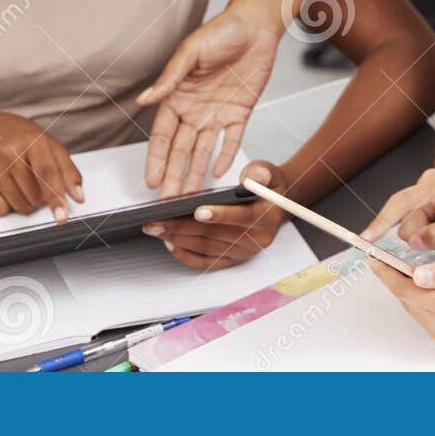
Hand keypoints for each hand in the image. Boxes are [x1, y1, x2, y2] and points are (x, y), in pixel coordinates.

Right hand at [0, 113, 83, 219]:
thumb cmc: (22, 140)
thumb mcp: (50, 146)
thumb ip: (67, 171)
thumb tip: (78, 197)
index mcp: (33, 141)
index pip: (47, 173)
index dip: (56, 197)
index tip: (62, 215)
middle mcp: (9, 152)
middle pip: (34, 195)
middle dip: (41, 199)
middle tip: (35, 184)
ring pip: (18, 205)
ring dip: (25, 204)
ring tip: (21, 185)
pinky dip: (6, 206)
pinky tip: (4, 188)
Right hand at [137, 7, 279, 195]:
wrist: (256, 24)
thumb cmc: (221, 30)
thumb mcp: (191, 51)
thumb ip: (169, 78)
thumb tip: (144, 99)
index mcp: (177, 95)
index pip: (162, 134)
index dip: (156, 158)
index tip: (151, 180)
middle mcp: (194, 109)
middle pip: (180, 149)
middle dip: (172, 174)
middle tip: (167, 200)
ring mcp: (217, 113)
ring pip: (202, 150)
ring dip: (195, 172)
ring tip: (188, 196)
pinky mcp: (240, 112)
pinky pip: (231, 139)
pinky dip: (226, 155)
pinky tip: (220, 173)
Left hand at [142, 160, 288, 270]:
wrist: (278, 207)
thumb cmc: (269, 188)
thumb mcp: (270, 173)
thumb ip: (260, 173)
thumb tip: (252, 177)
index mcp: (265, 218)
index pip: (240, 217)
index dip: (219, 214)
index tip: (197, 211)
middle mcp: (255, 240)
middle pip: (215, 235)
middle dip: (182, 228)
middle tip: (156, 222)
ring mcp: (243, 252)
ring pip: (206, 249)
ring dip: (178, 240)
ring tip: (157, 230)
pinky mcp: (233, 260)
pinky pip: (206, 262)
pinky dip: (186, 255)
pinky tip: (171, 244)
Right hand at [361, 166, 434, 249]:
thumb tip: (411, 241)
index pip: (402, 214)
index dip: (389, 232)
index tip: (364, 243)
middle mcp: (427, 182)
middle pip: (402, 215)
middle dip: (419, 238)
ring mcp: (429, 185)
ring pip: (413, 219)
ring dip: (429, 235)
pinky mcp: (432, 192)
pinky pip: (421, 215)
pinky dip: (433, 229)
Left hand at [370, 252, 434, 352]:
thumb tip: (417, 274)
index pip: (406, 289)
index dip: (386, 272)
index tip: (373, 257)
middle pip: (408, 300)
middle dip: (397, 278)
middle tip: (388, 258)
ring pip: (416, 310)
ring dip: (411, 290)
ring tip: (412, 268)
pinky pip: (428, 319)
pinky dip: (424, 301)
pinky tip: (432, 286)